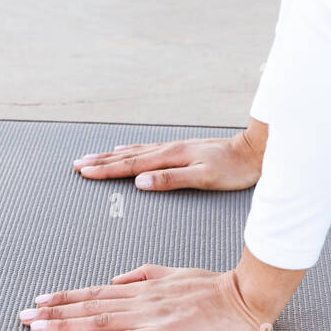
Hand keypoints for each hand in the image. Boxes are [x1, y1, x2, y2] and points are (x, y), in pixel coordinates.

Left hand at [18, 263, 270, 330]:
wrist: (243, 296)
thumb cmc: (213, 288)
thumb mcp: (173, 273)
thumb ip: (144, 274)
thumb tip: (116, 279)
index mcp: (142, 287)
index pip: (95, 293)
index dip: (65, 297)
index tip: (40, 300)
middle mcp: (138, 300)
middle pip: (87, 306)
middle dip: (53, 311)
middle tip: (23, 315)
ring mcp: (147, 317)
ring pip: (96, 321)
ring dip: (62, 325)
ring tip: (35, 327)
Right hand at [72, 123, 265, 190]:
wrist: (254, 152)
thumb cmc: (233, 169)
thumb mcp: (203, 177)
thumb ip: (170, 180)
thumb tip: (140, 181)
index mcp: (170, 157)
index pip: (130, 165)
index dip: (105, 170)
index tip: (84, 172)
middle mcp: (168, 150)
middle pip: (126, 156)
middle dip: (100, 161)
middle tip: (77, 164)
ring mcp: (173, 149)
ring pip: (134, 151)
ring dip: (111, 155)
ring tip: (93, 157)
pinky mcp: (180, 150)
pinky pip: (146, 149)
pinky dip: (129, 150)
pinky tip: (125, 149)